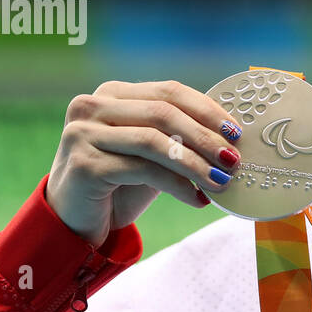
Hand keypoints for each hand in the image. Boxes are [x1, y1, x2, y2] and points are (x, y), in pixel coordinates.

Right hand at [45, 80, 242, 246]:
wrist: (75, 219)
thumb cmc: (119, 183)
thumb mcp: (152, 153)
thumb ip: (179, 136)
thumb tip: (231, 137)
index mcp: (112, 93)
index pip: (169, 92)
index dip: (207, 110)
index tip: (237, 133)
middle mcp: (92, 105)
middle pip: (164, 113)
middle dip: (206, 138)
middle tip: (234, 160)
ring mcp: (83, 133)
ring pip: (155, 142)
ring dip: (195, 164)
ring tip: (221, 182)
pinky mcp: (84, 164)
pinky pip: (144, 171)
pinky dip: (177, 186)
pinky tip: (197, 200)